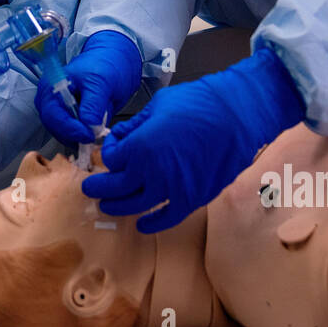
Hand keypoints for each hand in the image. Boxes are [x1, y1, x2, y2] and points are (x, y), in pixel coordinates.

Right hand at [35, 30, 141, 143]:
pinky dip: (83, 137)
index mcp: (51, 88)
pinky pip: (72, 135)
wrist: (113, 63)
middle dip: (75, 136)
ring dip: (80, 138)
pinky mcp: (69, 120)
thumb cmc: (104, 65)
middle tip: (96, 136)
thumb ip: (93, 104)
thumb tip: (88, 126)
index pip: (53, 116)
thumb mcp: (100, 82)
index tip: (89, 135)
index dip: (70, 129)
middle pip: (55, 128)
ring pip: (64, 135)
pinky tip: (96, 132)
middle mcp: (50, 102)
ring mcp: (59, 112)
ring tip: (99, 132)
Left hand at [83, 47, 304, 232]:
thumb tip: (121, 137)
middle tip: (91, 188)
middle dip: (99, 187)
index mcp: (139, 147)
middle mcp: (151, 173)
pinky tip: (142, 224)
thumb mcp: (157, 106)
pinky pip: (167, 218)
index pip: (112, 159)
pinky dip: (152, 224)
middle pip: (116, 188)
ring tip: (107, 206)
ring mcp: (172, 190)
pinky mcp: (192, 199)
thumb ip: (135, 126)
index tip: (114, 148)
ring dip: (118, 207)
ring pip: (135, 206)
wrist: (236, 114)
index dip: (110, 153)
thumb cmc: (197, 103)